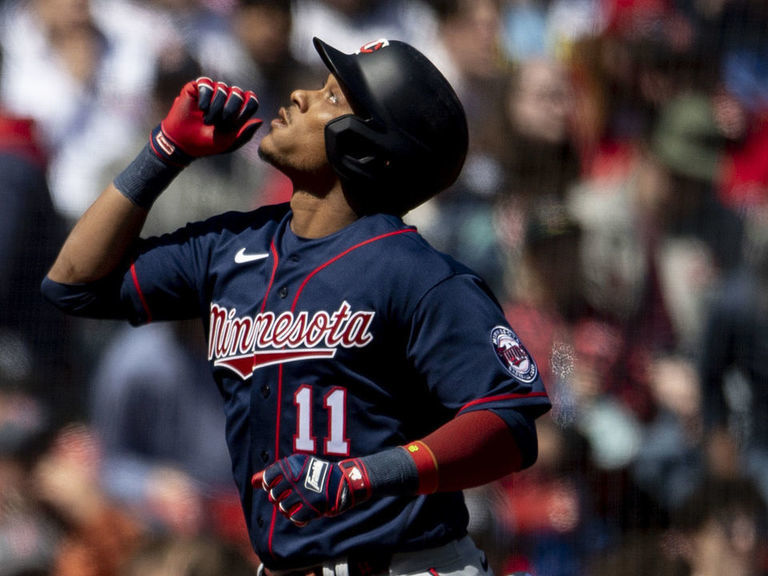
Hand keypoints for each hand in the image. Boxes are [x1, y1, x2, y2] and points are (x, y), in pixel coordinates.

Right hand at [151, 77, 261, 164]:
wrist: (183, 143)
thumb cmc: (207, 144)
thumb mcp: (229, 142)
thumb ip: (245, 133)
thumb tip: (261, 121)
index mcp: (236, 110)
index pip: (251, 99)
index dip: (248, 106)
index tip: (240, 117)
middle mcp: (225, 98)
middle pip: (238, 93)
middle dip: (231, 108)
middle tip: (221, 122)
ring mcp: (211, 92)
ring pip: (222, 88)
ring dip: (216, 106)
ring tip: (207, 120)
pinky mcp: (195, 88)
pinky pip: (206, 84)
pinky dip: (206, 96)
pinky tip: (202, 108)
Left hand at [252, 455, 371, 525]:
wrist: (342, 482)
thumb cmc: (314, 474)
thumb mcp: (295, 468)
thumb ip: (272, 474)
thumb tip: (252, 482)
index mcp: (290, 465)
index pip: (267, 480)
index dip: (271, 486)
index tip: (280, 486)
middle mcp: (295, 477)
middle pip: (273, 496)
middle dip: (280, 499)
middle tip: (293, 496)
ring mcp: (303, 492)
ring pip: (283, 508)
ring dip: (289, 509)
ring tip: (299, 504)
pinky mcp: (312, 506)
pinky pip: (295, 518)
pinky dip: (299, 518)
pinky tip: (305, 513)